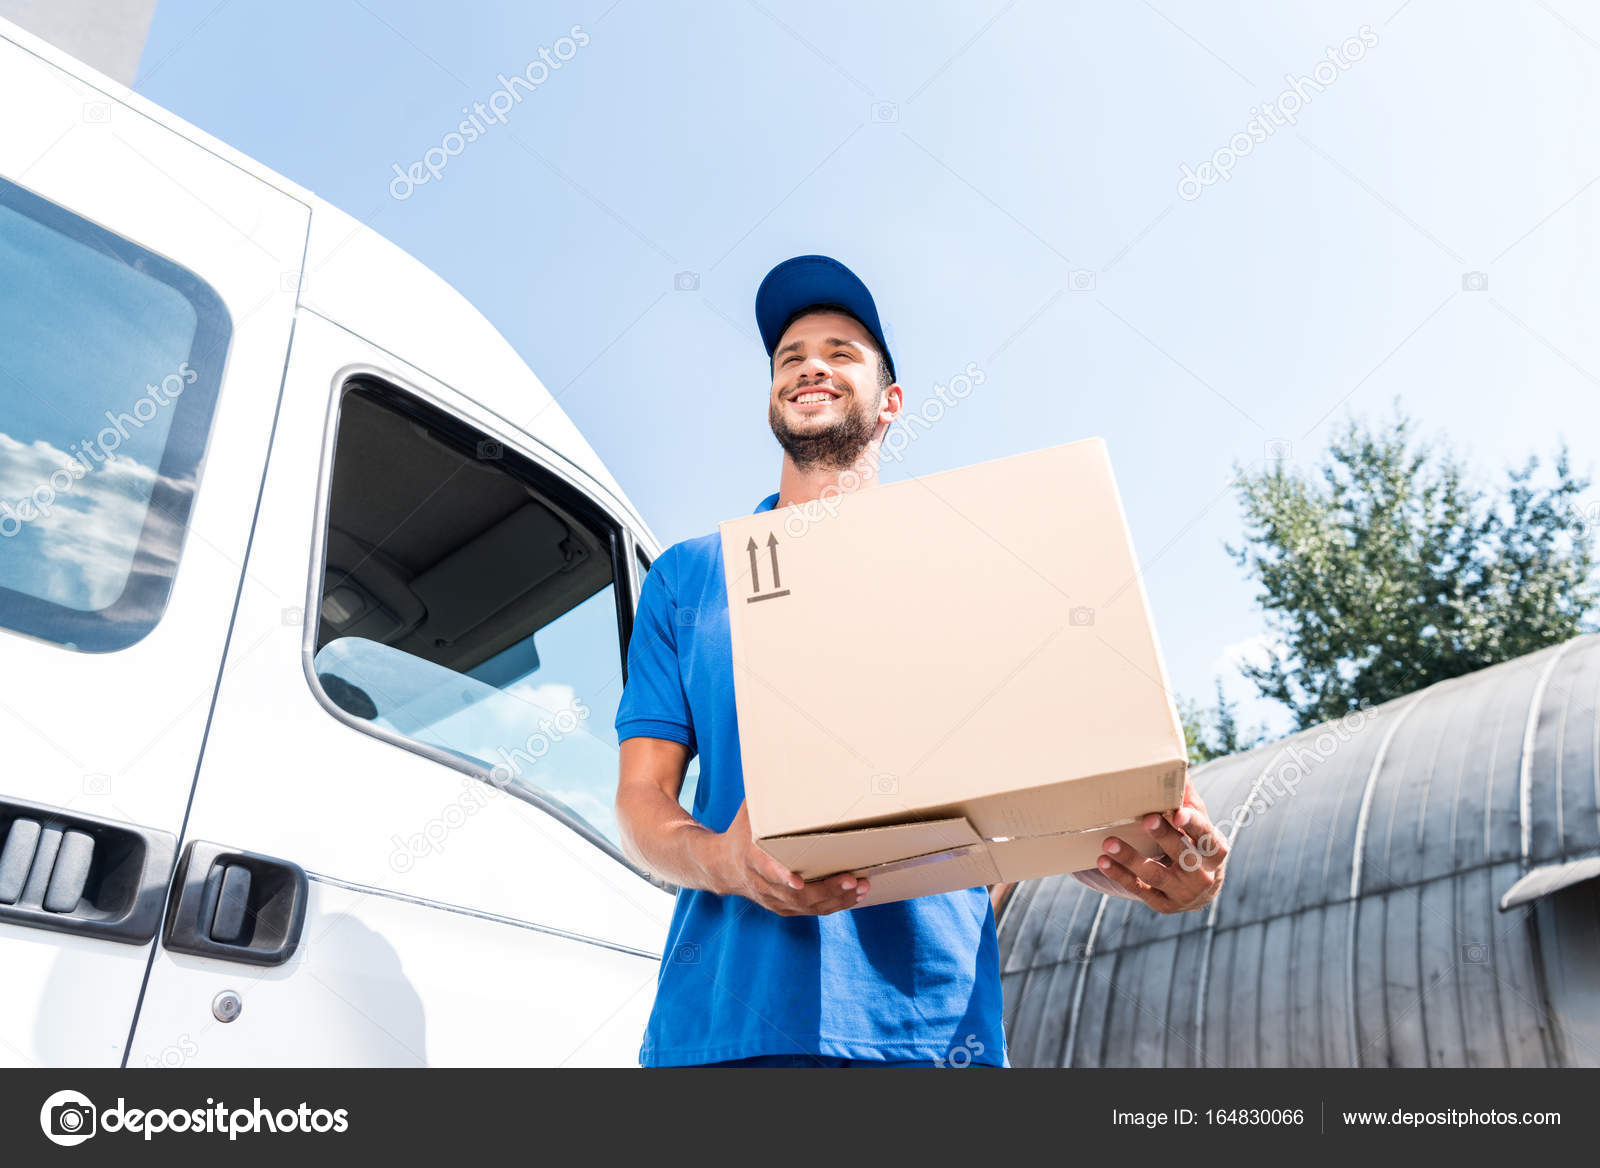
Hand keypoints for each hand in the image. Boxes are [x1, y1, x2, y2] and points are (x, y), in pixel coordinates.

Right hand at [713, 801, 868, 915]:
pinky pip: (810, 911)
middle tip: (851, 879)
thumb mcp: (749, 811)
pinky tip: (853, 896)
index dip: (781, 876)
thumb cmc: (741, 831)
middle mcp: (761, 883)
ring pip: (805, 906)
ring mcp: (772, 899)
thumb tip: (791, 769)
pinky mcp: (783, 907)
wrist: (722, 866)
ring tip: (860, 887)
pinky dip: (833, 905)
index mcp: (751, 857)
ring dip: (835, 899)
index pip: (766, 869)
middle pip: (794, 894)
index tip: (798, 880)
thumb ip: (768, 797)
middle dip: (825, 889)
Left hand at [1094, 776, 1226, 912]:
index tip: (1177, 813)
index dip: (1193, 825)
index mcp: (1215, 850)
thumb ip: (1188, 799)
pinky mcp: (1163, 904)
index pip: (1206, 836)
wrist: (1199, 888)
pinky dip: (1120, 875)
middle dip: (1163, 836)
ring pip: (1156, 874)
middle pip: (1182, 854)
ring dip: (1131, 858)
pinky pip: (1140, 890)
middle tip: (1144, 818)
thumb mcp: (1198, 824)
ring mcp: (1182, 893)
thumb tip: (1178, 768)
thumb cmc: (1195, 845)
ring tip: (1108, 842)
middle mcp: (1203, 875)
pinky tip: (1103, 861)